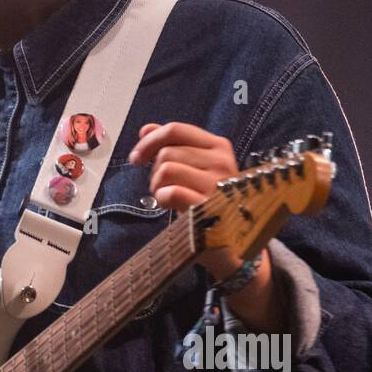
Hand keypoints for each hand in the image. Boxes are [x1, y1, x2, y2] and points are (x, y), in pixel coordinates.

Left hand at [126, 121, 259, 279]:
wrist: (233, 242)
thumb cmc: (210, 200)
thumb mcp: (194, 168)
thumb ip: (172, 146)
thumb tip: (146, 129)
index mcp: (219, 147)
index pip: (176, 129)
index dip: (150, 140)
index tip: (137, 157)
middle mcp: (222, 161)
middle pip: (167, 151)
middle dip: (154, 170)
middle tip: (161, 187)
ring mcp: (217, 184)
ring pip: (166, 169)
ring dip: (157, 185)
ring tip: (167, 197)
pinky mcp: (209, 206)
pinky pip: (171, 191)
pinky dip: (162, 198)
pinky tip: (169, 205)